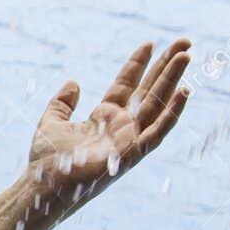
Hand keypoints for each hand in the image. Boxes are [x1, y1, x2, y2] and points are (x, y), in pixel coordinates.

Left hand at [27, 39, 191, 212]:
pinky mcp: (132, 154)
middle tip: (184, 41)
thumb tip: (73, 82)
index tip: (150, 43)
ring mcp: (129, 139)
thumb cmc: (45, 162)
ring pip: (157, 104)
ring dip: (173, 80)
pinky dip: (172, 113)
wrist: (42, 187)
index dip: (138, 64)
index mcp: (104, 117)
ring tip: (186, 54)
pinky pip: (158, 132)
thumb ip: (61, 103)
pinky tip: (185, 91)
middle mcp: (121, 126)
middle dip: (166, 66)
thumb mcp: (51, 123)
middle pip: (149, 90)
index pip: (127, 84)